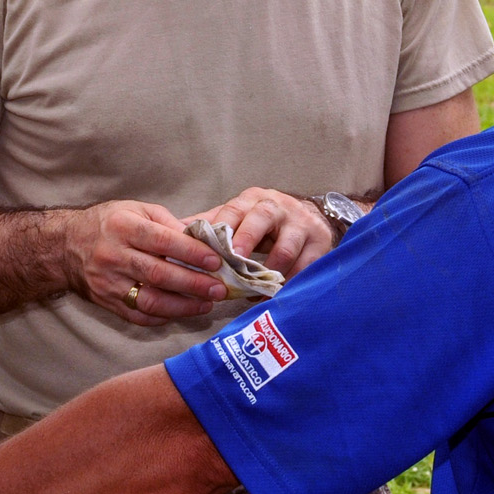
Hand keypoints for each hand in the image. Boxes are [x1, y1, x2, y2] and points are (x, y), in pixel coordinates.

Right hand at [68, 200, 225, 326]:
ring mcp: (109, 283)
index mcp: (123, 227)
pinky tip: (183, 312)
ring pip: (151, 300)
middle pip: (159, 274)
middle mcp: (114, 256)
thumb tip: (200, 236)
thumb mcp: (135, 210)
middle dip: (194, 283)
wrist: (65, 247)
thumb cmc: (108, 224)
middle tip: (219, 288)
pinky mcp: (107, 302)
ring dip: (183, 306)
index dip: (191, 253)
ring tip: (206, 304)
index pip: (163, 241)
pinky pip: (139, 315)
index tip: (215, 261)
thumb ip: (167, 223)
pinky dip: (164, 316)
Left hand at [199, 187, 338, 279]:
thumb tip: (173, 234)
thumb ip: (210, 225)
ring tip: (254, 288)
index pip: (234, 210)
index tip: (211, 250)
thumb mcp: (239, 216)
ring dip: (269, 270)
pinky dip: (289, 282)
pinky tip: (275, 293)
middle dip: (247, 240)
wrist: (311, 215)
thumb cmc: (265, 220)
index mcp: (252, 200)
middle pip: (262, 219)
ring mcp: (301, 225)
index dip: (223, 229)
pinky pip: (305, 266)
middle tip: (235, 262)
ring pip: (286, 247)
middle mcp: (277, 207)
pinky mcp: (320, 244)